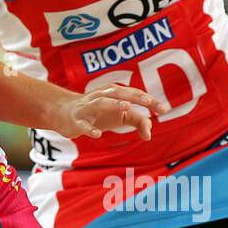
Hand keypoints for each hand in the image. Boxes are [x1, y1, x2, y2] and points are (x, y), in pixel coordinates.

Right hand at [44, 85, 168, 141]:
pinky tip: (98, 134)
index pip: (134, 94)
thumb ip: (137, 120)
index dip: (149, 101)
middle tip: (148, 102)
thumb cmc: (96, 112)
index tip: (164, 109)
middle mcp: (101, 96)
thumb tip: (150, 132)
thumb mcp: (119, 115)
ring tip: (127, 107)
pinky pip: (83, 124)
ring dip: (113, 103)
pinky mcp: (76, 120)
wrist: (63, 112)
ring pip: (101, 102)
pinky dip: (90, 129)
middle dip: (134, 96)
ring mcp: (87, 107)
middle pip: (119, 93)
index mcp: (113, 93)